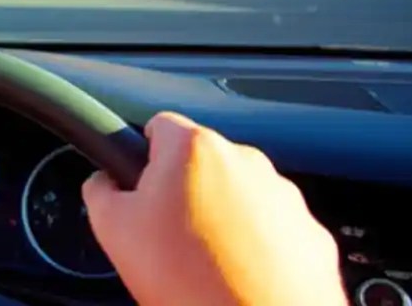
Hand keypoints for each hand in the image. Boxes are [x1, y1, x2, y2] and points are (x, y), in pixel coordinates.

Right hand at [82, 112, 346, 305]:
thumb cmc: (193, 283)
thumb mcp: (114, 231)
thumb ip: (101, 191)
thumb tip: (104, 183)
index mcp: (195, 150)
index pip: (157, 127)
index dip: (141, 159)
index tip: (140, 191)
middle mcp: (246, 162)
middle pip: (200, 164)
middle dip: (184, 194)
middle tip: (168, 239)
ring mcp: (284, 198)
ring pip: (239, 196)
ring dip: (222, 220)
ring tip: (206, 266)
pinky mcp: (310, 233)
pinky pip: (273, 229)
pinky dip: (257, 247)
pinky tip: (239, 278)